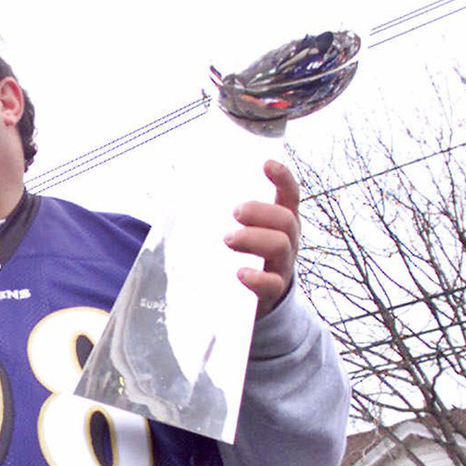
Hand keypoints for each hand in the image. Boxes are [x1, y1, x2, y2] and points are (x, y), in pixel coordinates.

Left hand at [225, 159, 301, 317]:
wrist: (251, 301)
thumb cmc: (239, 254)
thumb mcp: (237, 229)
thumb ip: (218, 211)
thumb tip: (176, 186)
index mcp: (279, 221)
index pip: (289, 195)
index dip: (283, 178)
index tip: (266, 164)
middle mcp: (287, 240)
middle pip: (285, 219)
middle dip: (261, 211)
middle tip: (235, 212)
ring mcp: (282, 266)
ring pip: (281, 246)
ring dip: (254, 238)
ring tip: (229, 239)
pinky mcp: (272, 292)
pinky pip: (272, 284)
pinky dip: (257, 278)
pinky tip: (240, 273)